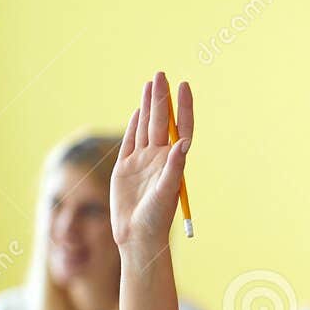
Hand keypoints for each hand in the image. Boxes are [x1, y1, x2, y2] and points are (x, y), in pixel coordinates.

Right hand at [110, 71, 191, 251]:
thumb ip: (175, 167)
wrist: (136, 236)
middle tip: (162, 74)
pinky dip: (133, 125)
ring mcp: (142, 162)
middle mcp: (159, 159)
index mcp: (173, 162)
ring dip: (148, 106)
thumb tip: (183, 142)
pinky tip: (137, 111)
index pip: (181, 128)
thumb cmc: (155, 218)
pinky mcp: (125, 168)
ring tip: (150, 84)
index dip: (183, 108)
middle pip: (161, 122)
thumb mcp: (166, 191)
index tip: (184, 86)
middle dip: (161, 99)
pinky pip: (130, 141)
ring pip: (145, 127)